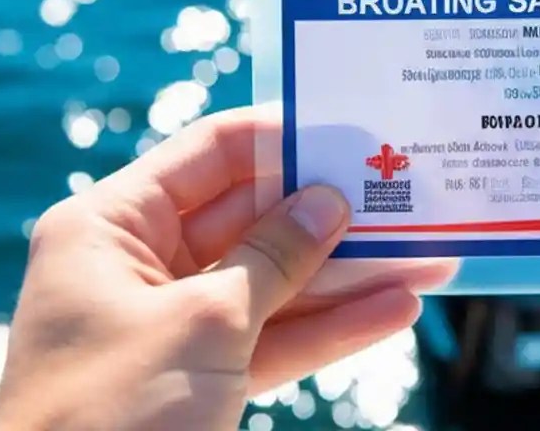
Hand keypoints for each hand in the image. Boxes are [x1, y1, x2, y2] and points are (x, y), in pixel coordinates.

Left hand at [0, 106, 422, 430]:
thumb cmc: (112, 413)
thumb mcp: (202, 323)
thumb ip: (274, 257)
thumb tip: (329, 201)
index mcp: (112, 226)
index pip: (212, 155)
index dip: (285, 140)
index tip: (355, 135)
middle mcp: (140, 264)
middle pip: (253, 218)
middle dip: (331, 214)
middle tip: (407, 198)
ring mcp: (174, 323)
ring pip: (274, 283)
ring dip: (348, 275)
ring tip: (428, 257)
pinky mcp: (200, 376)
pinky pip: (274, 337)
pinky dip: (329, 328)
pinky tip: (393, 311)